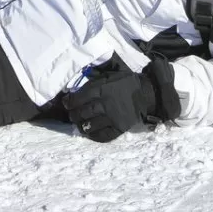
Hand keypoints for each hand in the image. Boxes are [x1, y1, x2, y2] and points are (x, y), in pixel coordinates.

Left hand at [62, 59, 179, 142]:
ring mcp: (113, 117)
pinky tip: (90, 133)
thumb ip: (94, 80)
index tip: (66, 103)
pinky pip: (103, 136)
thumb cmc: (125, 82)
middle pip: (82, 113)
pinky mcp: (120, 128)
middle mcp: (106, 104)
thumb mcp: (109, 75)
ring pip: (90, 125)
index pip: (79, 98)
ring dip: (81, 125)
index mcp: (102, 89)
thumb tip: (77, 85)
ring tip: (79, 124)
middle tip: (71, 115)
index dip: (69, 102)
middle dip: (73, 115)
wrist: (146, 94)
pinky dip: (93, 136)